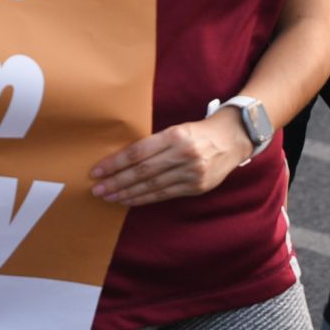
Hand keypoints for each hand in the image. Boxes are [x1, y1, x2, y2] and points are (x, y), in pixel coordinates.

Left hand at [91, 115, 251, 205]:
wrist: (232, 139)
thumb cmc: (196, 132)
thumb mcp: (175, 129)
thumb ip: (153, 144)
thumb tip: (121, 160)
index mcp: (174, 135)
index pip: (138, 152)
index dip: (115, 163)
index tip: (97, 171)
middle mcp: (183, 155)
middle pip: (142, 172)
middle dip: (117, 182)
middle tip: (97, 189)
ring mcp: (192, 173)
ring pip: (152, 186)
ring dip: (127, 194)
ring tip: (109, 197)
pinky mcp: (197, 187)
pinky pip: (165, 195)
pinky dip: (145, 198)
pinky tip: (130, 200)